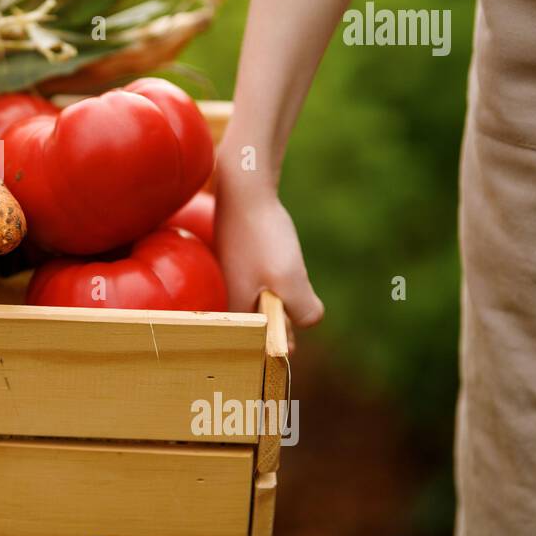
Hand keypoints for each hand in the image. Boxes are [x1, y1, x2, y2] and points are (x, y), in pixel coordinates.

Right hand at [213, 156, 322, 328]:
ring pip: (263, 300)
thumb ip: (303, 311)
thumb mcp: (290, 280)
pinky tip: (279, 262)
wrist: (244, 190)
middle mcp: (226, 295)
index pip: (255, 342)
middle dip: (280, 321)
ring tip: (285, 279)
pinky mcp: (238, 259)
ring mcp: (231, 275)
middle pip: (259, 323)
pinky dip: (275, 279)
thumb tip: (309, 320)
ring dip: (281, 298)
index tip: (292, 343)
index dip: (276, 345)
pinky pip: (260, 281)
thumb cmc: (262, 237)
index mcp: (233, 308)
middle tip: (291, 316)